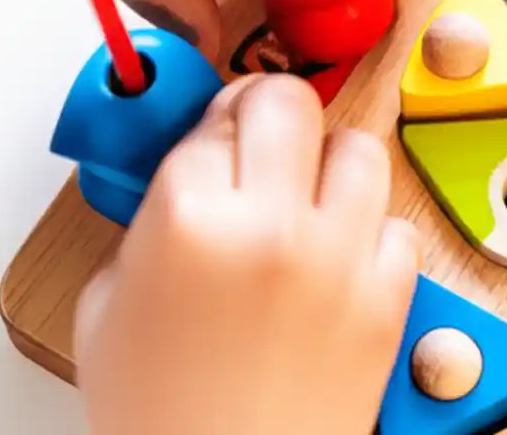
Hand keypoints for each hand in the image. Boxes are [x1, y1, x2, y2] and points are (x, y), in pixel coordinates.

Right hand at [72, 74, 420, 434]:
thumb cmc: (157, 411)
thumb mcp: (107, 303)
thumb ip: (146, 222)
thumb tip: (184, 172)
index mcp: (189, 218)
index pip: (214, 116)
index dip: (210, 127)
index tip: (214, 139)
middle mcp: (272, 225)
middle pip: (289, 102)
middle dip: (267, 114)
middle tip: (260, 141)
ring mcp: (339, 259)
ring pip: (360, 147)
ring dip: (330, 161)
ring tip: (308, 193)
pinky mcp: (388, 298)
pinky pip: (398, 224)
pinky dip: (372, 231)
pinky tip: (339, 255)